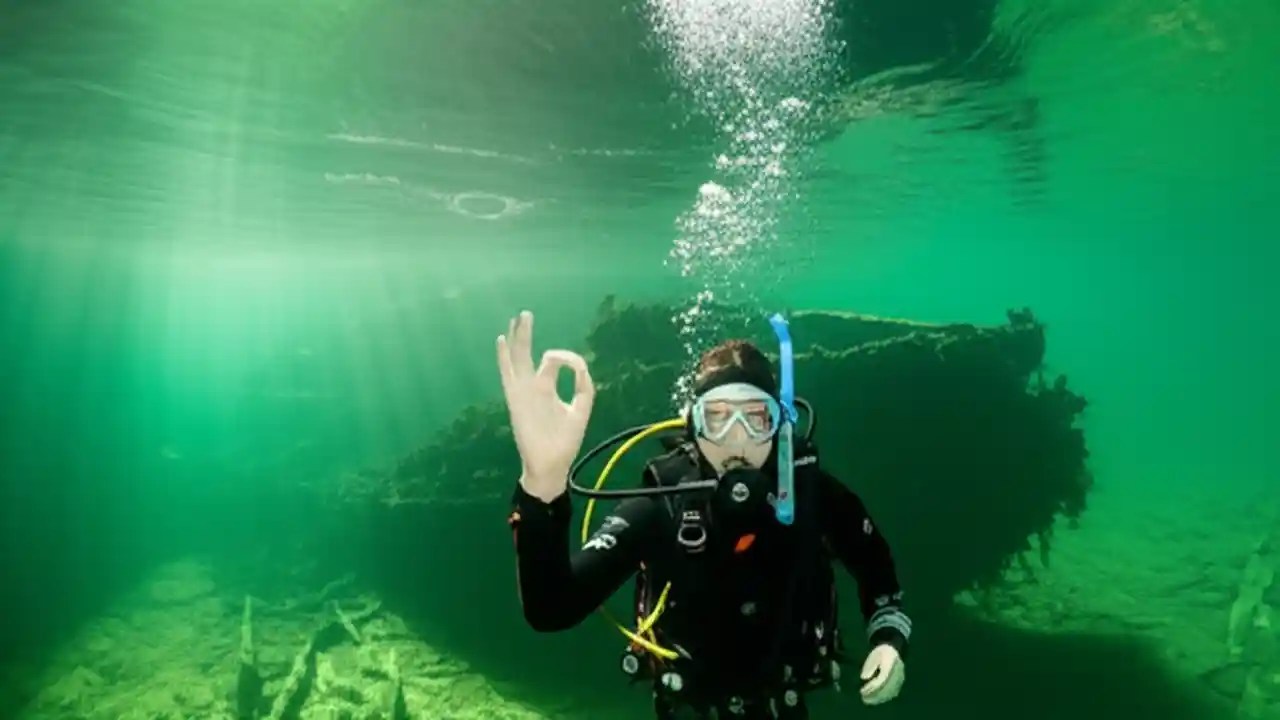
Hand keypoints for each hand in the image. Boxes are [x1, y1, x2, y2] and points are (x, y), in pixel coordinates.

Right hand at [496, 311, 595, 501]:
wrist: (552, 464)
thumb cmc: (565, 440)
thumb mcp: (581, 409)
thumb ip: (584, 387)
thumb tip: (580, 366)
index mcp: (548, 387)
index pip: (554, 361)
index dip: (569, 358)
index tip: (577, 368)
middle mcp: (532, 385)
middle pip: (527, 353)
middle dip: (526, 333)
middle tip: (526, 313)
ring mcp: (523, 391)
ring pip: (517, 359)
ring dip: (517, 338)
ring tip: (517, 318)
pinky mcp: (516, 399)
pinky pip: (508, 375)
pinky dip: (504, 358)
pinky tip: (501, 341)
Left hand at [859, 644, 904, 705]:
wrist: (894, 650)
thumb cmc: (881, 653)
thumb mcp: (873, 655)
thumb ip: (869, 666)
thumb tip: (863, 678)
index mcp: (890, 665)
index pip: (881, 680)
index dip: (871, 687)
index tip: (862, 690)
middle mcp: (896, 674)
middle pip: (885, 688)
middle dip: (874, 694)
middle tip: (863, 697)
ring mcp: (899, 679)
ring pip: (889, 692)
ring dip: (878, 698)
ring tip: (867, 700)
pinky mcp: (900, 683)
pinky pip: (892, 693)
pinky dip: (883, 697)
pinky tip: (875, 699)